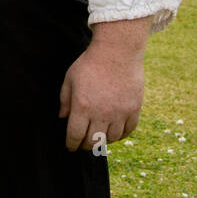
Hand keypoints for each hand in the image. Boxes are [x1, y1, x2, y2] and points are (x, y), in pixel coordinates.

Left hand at [58, 21, 149, 151]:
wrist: (117, 51)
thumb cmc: (90, 63)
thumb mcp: (70, 78)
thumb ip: (65, 99)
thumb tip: (63, 117)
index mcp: (82, 107)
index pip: (75, 135)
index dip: (71, 144)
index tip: (70, 147)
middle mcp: (101, 114)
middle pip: (93, 142)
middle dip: (85, 146)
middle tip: (83, 144)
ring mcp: (119, 113)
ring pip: (111, 139)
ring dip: (103, 140)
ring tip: (98, 136)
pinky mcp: (133, 110)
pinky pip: (128, 131)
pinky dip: (120, 135)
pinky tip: (114, 131)